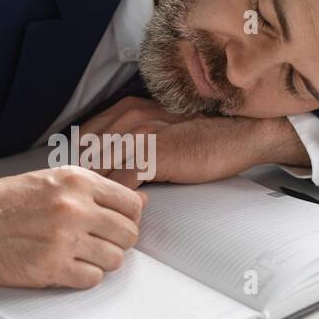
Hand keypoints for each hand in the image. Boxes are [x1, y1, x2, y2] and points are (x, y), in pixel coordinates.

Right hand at [0, 166, 145, 288]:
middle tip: (100, 242)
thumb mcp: (53, 181)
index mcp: (77, 182)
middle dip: (117, 241)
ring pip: (114, 259)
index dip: (129, 218)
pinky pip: (92, 279)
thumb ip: (95, 191)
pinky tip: (69, 266)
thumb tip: (139, 201)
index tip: (118, 224)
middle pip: (128, 234)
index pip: (132, 204)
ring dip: (101, 261)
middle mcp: (74, 208)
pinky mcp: (52, 268)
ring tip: (81, 255)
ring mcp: (64, 239)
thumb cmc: (6, 203)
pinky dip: (84, 276)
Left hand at [77, 96, 309, 188]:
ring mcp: (140, 135)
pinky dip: (120, 199)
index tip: (81, 183)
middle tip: (87, 203)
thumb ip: (131, 136)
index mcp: (126, 108)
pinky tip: (126, 208)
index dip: (79, 163)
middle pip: (86, 156)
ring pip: (100, 171)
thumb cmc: (202, 135)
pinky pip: (122, 183)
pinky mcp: (154, 156)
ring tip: (103, 210)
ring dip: (100, 194)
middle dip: (85, 182)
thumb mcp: (159, 126)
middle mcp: (128, 117)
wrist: (239, 133)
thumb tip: (106, 161)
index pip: (82, 138)